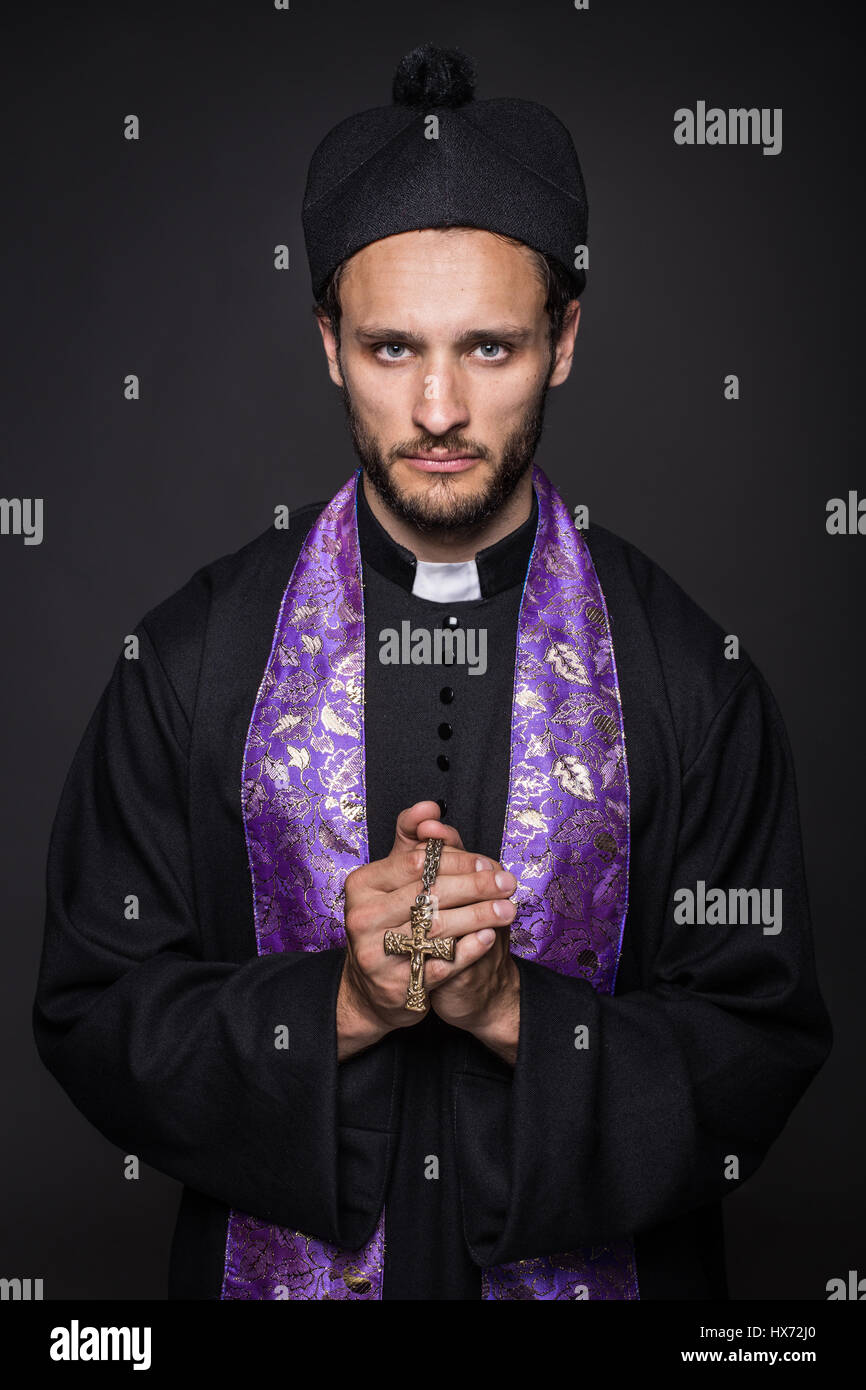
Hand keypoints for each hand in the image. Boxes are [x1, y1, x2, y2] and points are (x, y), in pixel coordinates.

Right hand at [336, 801, 516, 1058]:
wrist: (374, 987)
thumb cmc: (390, 920)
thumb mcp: (394, 878)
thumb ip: (412, 839)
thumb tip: (430, 808)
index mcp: (362, 885)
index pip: (416, 863)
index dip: (458, 860)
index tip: (488, 864)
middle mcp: (363, 918)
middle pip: (429, 894)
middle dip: (475, 888)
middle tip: (507, 884)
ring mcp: (377, 954)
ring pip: (437, 928)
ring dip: (479, 917)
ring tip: (507, 910)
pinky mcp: (396, 986)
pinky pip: (440, 964)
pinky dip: (469, 950)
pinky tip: (490, 938)